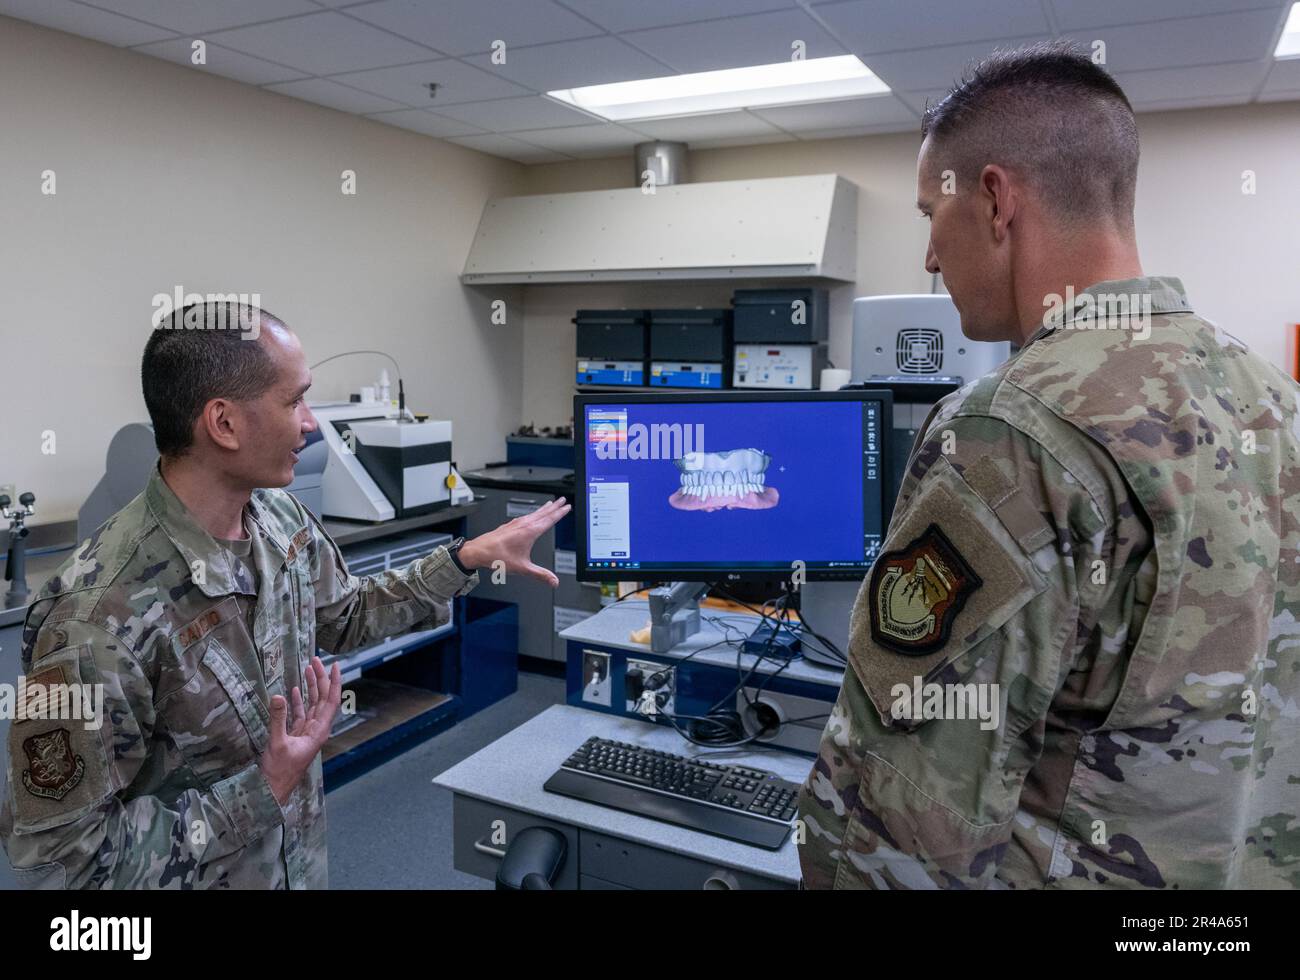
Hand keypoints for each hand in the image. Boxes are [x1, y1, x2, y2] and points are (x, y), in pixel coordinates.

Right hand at [259, 656, 341, 805]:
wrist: (273, 789)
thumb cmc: (279, 771)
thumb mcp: (277, 743)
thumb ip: (278, 719)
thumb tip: (278, 696)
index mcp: (319, 731)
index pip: (331, 701)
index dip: (334, 682)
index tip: (334, 665)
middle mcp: (316, 729)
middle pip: (323, 699)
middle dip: (320, 679)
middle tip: (315, 661)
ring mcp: (307, 732)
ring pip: (312, 704)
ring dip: (311, 687)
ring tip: (307, 669)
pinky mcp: (296, 735)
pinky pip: (301, 714)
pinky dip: (299, 701)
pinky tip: (295, 690)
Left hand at [457, 497, 570, 587]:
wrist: (478, 551)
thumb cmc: (496, 557)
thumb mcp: (522, 568)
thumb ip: (540, 575)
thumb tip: (553, 581)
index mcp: (529, 532)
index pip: (549, 520)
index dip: (560, 513)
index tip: (567, 507)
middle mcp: (523, 525)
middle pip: (542, 513)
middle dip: (554, 506)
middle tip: (562, 500)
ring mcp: (515, 524)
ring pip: (534, 513)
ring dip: (544, 508)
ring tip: (550, 504)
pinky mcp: (509, 526)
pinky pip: (525, 516)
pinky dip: (533, 513)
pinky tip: (531, 516)